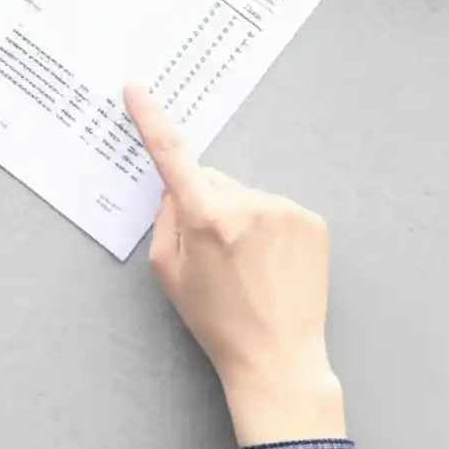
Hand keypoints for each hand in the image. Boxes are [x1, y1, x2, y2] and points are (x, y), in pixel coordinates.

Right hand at [124, 85, 344, 444]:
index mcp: (208, 219)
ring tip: (246, 265)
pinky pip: (275, 207)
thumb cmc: (217, 321)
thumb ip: (166, 218)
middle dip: (205, 203)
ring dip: (239, 216)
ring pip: (245, 194)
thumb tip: (176, 184)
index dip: (151, 119)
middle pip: (212, 179)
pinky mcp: (311, 221)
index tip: (136, 91)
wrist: (278, 357)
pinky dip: (268, 227)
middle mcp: (250, 205)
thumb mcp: (169, 272)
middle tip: (212, 252)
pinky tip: (270, 263)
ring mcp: (286, 210)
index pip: (172, 155)